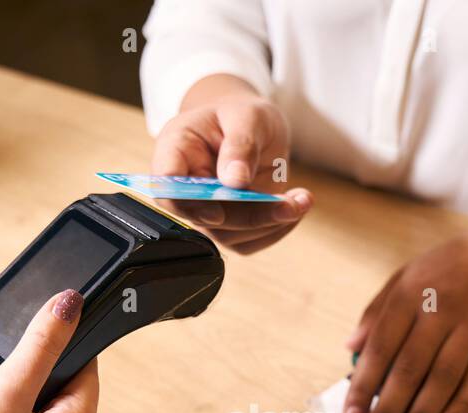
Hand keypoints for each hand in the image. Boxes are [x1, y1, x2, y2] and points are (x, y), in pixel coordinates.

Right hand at [151, 74, 311, 253]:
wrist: (252, 128)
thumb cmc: (241, 115)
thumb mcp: (247, 115)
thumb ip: (240, 144)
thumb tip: (235, 181)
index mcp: (176, 150)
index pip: (166, 185)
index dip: (187, 203)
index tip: (218, 210)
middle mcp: (185, 187)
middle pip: (204, 218)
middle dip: (249, 215)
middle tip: (289, 203)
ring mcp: (206, 210)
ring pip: (229, 235)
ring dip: (269, 223)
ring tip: (301, 199)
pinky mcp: (229, 226)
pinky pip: (249, 242)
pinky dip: (276, 229)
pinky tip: (293, 207)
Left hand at [343, 222, 467, 412]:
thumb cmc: (446, 269)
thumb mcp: (403, 277)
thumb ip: (375, 313)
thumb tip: (350, 348)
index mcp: (408, 295)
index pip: (380, 348)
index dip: (364, 387)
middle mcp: (439, 310)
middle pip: (409, 369)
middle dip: (387, 412)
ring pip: (443, 377)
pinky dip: (463, 404)